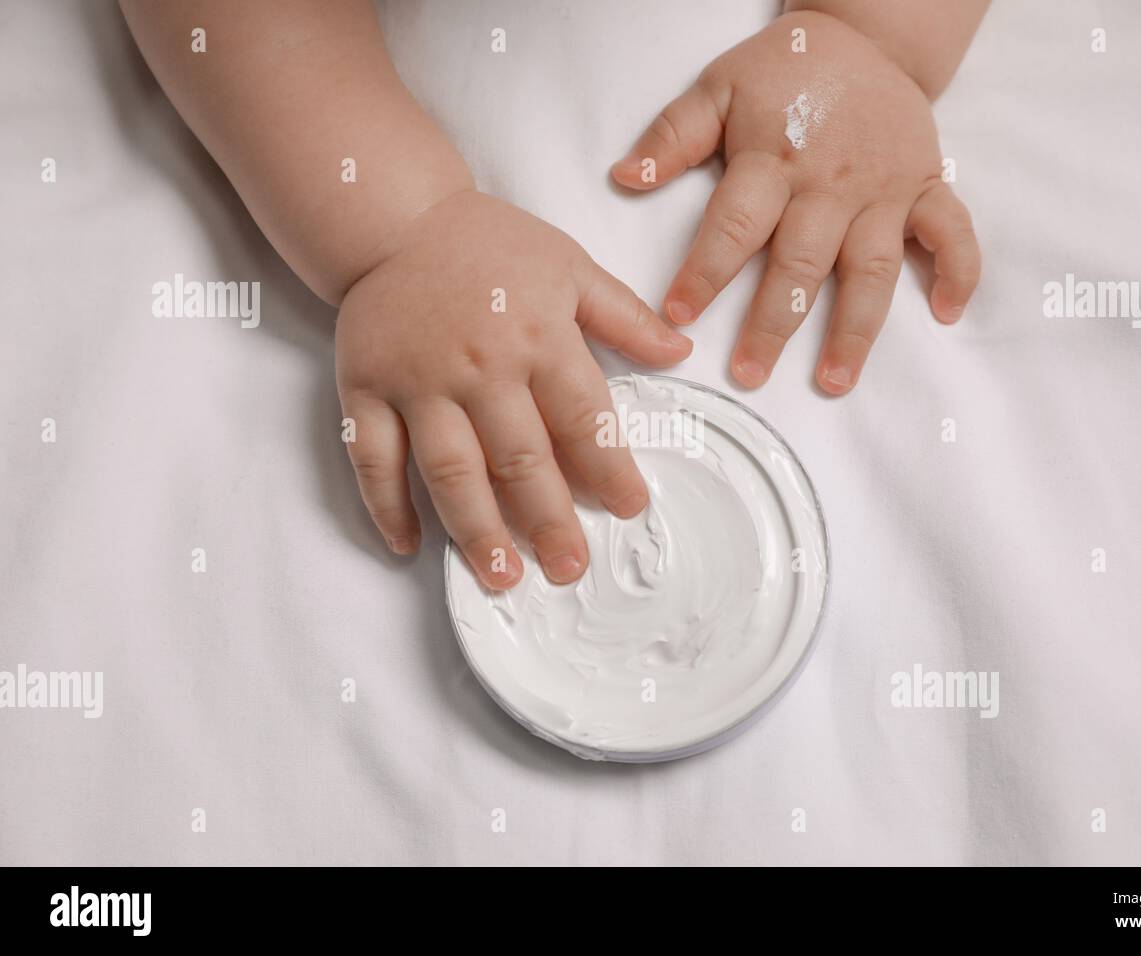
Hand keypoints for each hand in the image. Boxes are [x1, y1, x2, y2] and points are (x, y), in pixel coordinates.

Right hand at [335, 190, 692, 588]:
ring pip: (451, 470)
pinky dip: (386, 504)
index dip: (609, 467)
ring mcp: (419, 382)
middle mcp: (481, 367)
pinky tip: (408, 544)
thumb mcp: (570, 265)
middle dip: (549, 519)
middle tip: (570, 568)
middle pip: (520, 458)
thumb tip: (682, 352)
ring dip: (477, 529)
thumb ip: (625, 315)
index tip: (629, 507)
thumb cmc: (490, 246)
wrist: (395, 218)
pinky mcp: (366, 389)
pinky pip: (373, 457)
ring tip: (503, 576)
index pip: (583, 417)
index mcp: (539, 336)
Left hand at [612, 11, 979, 393]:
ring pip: (871, 269)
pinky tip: (948, 313)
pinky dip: (959, 271)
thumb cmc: (784, 70)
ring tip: (834, 380)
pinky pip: (952, 231)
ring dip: (855, 329)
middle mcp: (829, 184)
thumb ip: (673, 136)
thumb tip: (623, 177)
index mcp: (773, 160)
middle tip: (748, 374)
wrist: (865, 35)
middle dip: (772, 324)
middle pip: (800, 264)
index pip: (733, 225)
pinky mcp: (925, 187)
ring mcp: (883, 190)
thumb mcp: (717, 87)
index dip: (704, 273)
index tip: (677, 318)